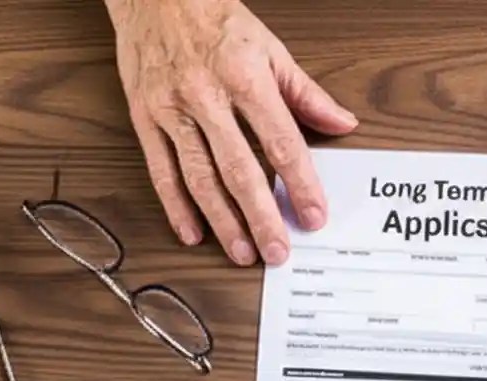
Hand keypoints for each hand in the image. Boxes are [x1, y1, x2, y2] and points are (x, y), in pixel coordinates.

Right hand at [105, 0, 358, 265]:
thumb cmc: (214, 18)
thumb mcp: (271, 48)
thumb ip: (306, 93)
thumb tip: (342, 124)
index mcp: (244, 78)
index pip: (280, 143)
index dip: (300, 184)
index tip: (313, 215)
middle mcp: (206, 97)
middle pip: (239, 170)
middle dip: (261, 217)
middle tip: (278, 251)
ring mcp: (171, 110)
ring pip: (199, 178)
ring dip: (223, 222)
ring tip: (242, 252)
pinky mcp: (145, 117)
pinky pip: (161, 170)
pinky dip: (176, 206)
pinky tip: (193, 232)